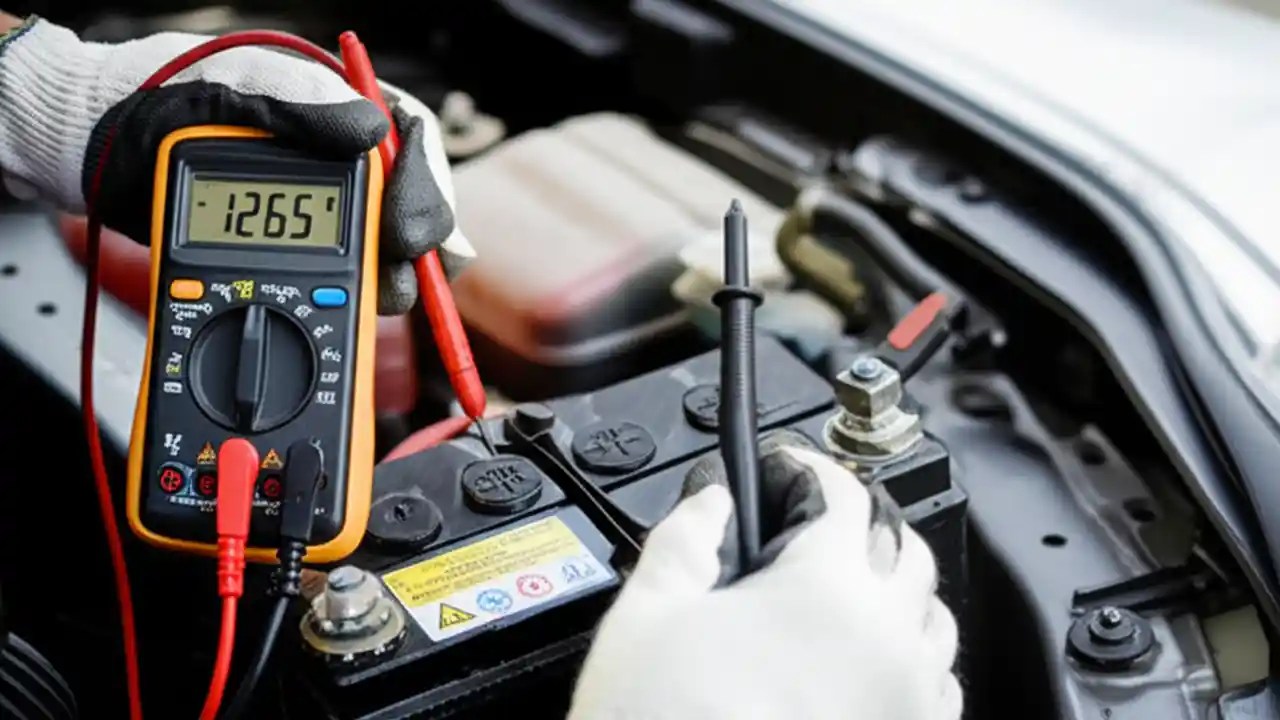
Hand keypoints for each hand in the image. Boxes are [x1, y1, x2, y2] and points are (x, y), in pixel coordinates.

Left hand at [0, 17, 473, 313]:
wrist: (94, 146)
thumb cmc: (156, 97)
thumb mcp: (232, 84)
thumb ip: (302, 101)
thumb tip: (373, 132)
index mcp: (336, 109)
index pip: (412, 142)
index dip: (426, 188)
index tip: (409, 231)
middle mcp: (340, 160)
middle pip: (411, 205)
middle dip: (417, 246)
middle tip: (399, 276)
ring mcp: (320, 209)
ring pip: (386, 250)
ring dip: (390, 279)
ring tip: (376, 301)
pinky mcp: (295, 251)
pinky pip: (342, 280)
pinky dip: (351, 302)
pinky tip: (347, 312)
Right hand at [569, 432, 961, 719]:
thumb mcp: (646, 617)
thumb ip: (684, 541)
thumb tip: (711, 504)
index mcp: (828, 589)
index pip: (843, 494)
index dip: (809, 468)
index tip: (787, 468)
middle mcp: (887, 638)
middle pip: (905, 547)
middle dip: (862, 525)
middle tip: (815, 529)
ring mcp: (910, 700)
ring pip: (932, 617)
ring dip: (895, 592)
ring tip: (845, 597)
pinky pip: (940, 686)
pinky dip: (911, 661)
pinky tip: (869, 668)